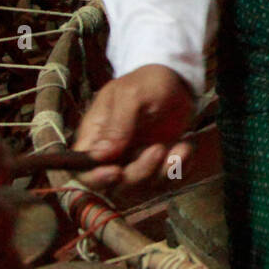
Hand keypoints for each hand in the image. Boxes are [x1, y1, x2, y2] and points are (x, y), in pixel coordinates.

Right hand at [72, 64, 195, 191]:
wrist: (175, 81)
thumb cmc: (147, 83)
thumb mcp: (131, 95)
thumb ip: (118, 124)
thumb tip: (100, 155)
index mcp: (95, 137)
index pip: (82, 170)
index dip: (95, 179)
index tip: (116, 172)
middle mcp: (113, 155)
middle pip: (115, 185)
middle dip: (138, 174)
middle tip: (157, 149)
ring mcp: (136, 162)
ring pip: (143, 187)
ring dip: (163, 172)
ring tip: (180, 148)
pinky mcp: (159, 165)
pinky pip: (167, 181)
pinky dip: (179, 170)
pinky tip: (186, 148)